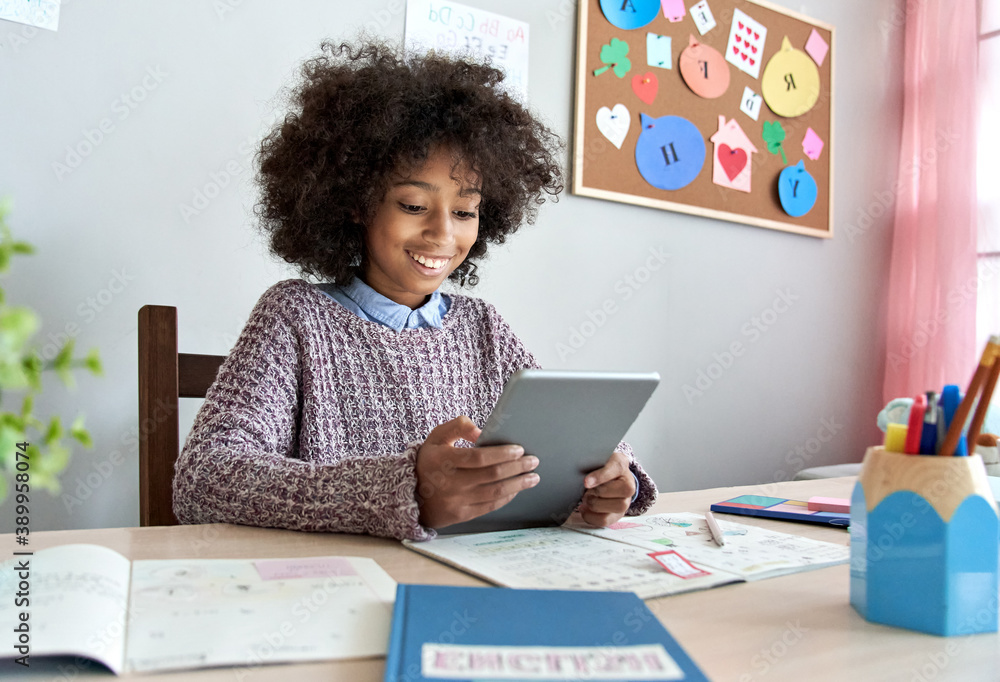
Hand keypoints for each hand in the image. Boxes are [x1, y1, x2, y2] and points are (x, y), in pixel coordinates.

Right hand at [415, 416, 539, 528]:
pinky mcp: (461, 515)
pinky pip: (490, 506)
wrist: (409, 494)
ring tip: (533, 477)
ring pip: (494, 493)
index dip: (501, 454)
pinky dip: (507, 497)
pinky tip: (517, 489)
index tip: (519, 449)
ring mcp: (456, 501)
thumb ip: (458, 426)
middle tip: (533, 461)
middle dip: (517, 467)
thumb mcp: (437, 436)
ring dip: (518, 484)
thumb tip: (481, 431)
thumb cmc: (430, 460)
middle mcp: (449, 482)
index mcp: (443, 460)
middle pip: (492, 476)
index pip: (478, 457)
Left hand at [579, 450, 634, 527]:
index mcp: (621, 464)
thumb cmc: (597, 468)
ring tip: (586, 498)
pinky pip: (606, 520)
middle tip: (586, 489)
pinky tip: (584, 508)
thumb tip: (578, 474)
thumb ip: (589, 462)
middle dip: (597, 492)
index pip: (617, 467)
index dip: (601, 476)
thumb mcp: (594, 459)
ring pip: (617, 506)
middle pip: (621, 490)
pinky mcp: (617, 515)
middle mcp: (628, 483)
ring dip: (595, 504)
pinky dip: (591, 516)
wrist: (602, 478)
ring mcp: (625, 501)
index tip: (586, 482)